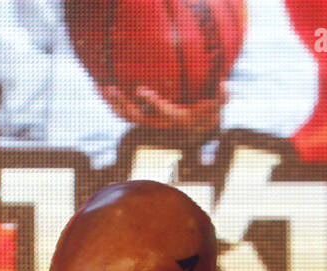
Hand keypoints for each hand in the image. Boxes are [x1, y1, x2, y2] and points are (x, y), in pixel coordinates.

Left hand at [101, 82, 225, 132]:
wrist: (196, 128)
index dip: (151, 101)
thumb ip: (223, 96)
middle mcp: (159, 123)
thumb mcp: (218, 105)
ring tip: (101, 88)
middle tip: (111, 88)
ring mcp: (149, 122)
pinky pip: (123, 114)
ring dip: (113, 103)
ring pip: (127, 116)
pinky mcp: (142, 119)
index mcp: (175, 118)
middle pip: (136, 116)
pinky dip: (113, 104)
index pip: (161, 110)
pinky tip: (102, 90)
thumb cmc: (208, 112)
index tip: (140, 90)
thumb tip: (225, 85)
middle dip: (123, 103)